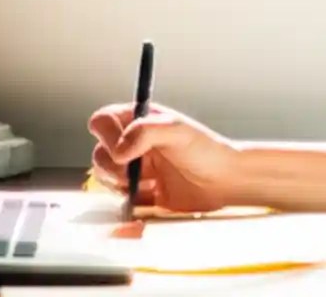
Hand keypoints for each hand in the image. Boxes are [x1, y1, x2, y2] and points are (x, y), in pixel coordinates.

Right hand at [87, 102, 240, 213]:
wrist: (225, 182)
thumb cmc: (206, 151)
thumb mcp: (177, 130)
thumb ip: (145, 131)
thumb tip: (119, 149)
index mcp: (139, 122)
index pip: (103, 122)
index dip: (107, 135)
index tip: (123, 148)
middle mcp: (134, 144)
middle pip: (99, 153)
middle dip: (113, 166)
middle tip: (133, 172)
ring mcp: (136, 170)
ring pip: (106, 178)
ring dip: (119, 184)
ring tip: (145, 184)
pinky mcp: (142, 194)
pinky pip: (120, 200)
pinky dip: (127, 203)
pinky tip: (149, 199)